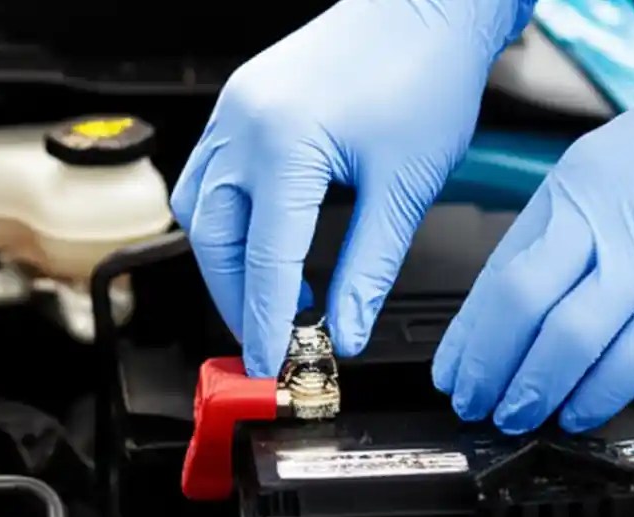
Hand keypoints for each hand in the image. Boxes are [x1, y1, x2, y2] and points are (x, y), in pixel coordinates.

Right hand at [172, 0, 533, 377]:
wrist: (431, 5)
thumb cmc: (425, 72)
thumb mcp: (404, 187)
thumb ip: (369, 268)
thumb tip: (349, 328)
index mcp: (282, 144)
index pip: (264, 260)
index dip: (267, 322)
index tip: (273, 363)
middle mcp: (244, 123)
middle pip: (215, 239)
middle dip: (237, 298)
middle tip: (271, 338)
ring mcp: (236, 108)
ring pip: (202, 208)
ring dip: (227, 261)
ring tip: (270, 298)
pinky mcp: (244, 100)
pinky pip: (212, 172)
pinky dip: (228, 219)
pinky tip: (262, 241)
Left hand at [432, 11, 633, 433]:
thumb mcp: (632, 159)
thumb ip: (588, 219)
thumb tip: (550, 280)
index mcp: (579, 183)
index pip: (501, 266)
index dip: (472, 329)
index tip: (457, 365)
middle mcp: (602, 215)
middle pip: (517, 303)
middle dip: (487, 364)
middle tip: (474, 400)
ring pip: (564, 335)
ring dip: (533, 386)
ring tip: (518, 415)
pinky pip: (630, 356)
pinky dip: (597, 392)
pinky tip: (579, 411)